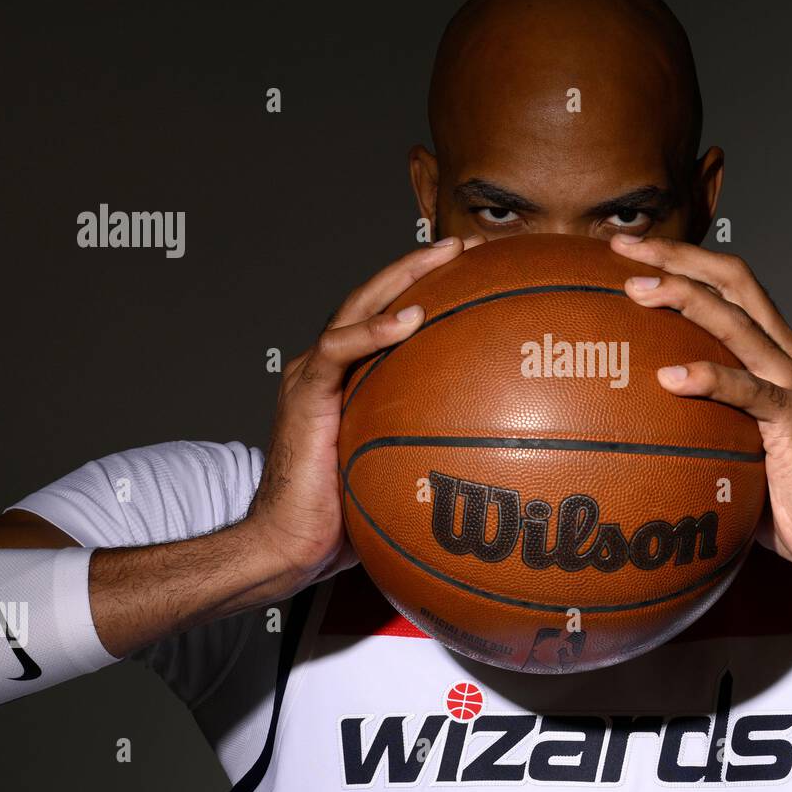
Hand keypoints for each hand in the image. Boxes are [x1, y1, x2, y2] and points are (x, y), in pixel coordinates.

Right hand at [244, 235, 482, 594]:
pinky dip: (373, 330)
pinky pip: (340, 350)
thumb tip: (502, 452)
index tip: (477, 275)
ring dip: (403, 276)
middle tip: (468, 246)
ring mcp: (313, 375)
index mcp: (349, 379)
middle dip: (421, 265)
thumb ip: (434, 447)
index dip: (428, 291)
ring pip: (358, 306)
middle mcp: (328, 367)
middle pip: (376, 297)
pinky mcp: (305, 394)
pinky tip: (409, 318)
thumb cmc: (344, 520)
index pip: (389, 319)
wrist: (288, 545)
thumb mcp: (400, 473)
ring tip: (446, 256)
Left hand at [611, 233, 791, 576]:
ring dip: (685, 299)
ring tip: (638, 292)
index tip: (629, 248)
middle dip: (678, 258)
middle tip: (624, 249)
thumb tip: (627, 399)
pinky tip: (669, 379)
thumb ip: (696, 406)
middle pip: (733, 283)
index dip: (683, 258)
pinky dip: (708, 378)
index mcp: (773, 351)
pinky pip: (748, 392)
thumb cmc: (773, 488)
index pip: (729, 283)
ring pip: (737, 324)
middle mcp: (787, 356)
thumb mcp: (727, 434)